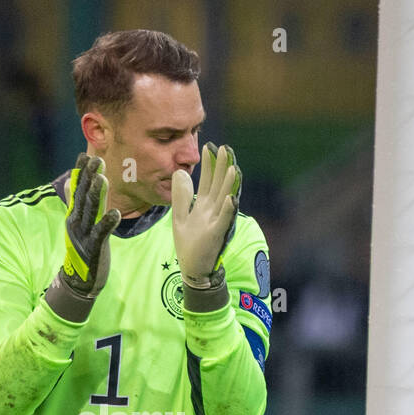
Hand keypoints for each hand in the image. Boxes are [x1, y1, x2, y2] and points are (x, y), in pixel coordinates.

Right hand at [58, 153, 120, 294]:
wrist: (79, 281)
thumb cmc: (83, 250)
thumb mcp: (79, 224)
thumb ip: (78, 203)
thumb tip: (70, 180)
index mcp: (75, 215)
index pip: (77, 190)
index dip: (82, 172)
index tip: (86, 154)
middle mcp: (76, 222)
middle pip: (83, 196)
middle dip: (90, 177)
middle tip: (98, 158)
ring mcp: (84, 235)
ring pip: (90, 211)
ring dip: (96, 194)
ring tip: (103, 178)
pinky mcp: (93, 248)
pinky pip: (100, 233)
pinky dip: (107, 223)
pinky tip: (115, 213)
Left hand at [171, 142, 242, 288]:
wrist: (193, 269)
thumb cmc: (190, 245)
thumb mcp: (180, 217)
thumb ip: (181, 197)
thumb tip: (180, 173)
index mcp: (204, 206)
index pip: (208, 180)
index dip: (208, 164)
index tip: (208, 145)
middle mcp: (213, 211)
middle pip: (219, 184)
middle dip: (222, 167)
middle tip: (225, 147)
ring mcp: (217, 222)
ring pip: (225, 198)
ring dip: (229, 184)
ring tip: (233, 166)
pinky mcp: (217, 235)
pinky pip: (224, 220)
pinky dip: (228, 209)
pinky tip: (230, 198)